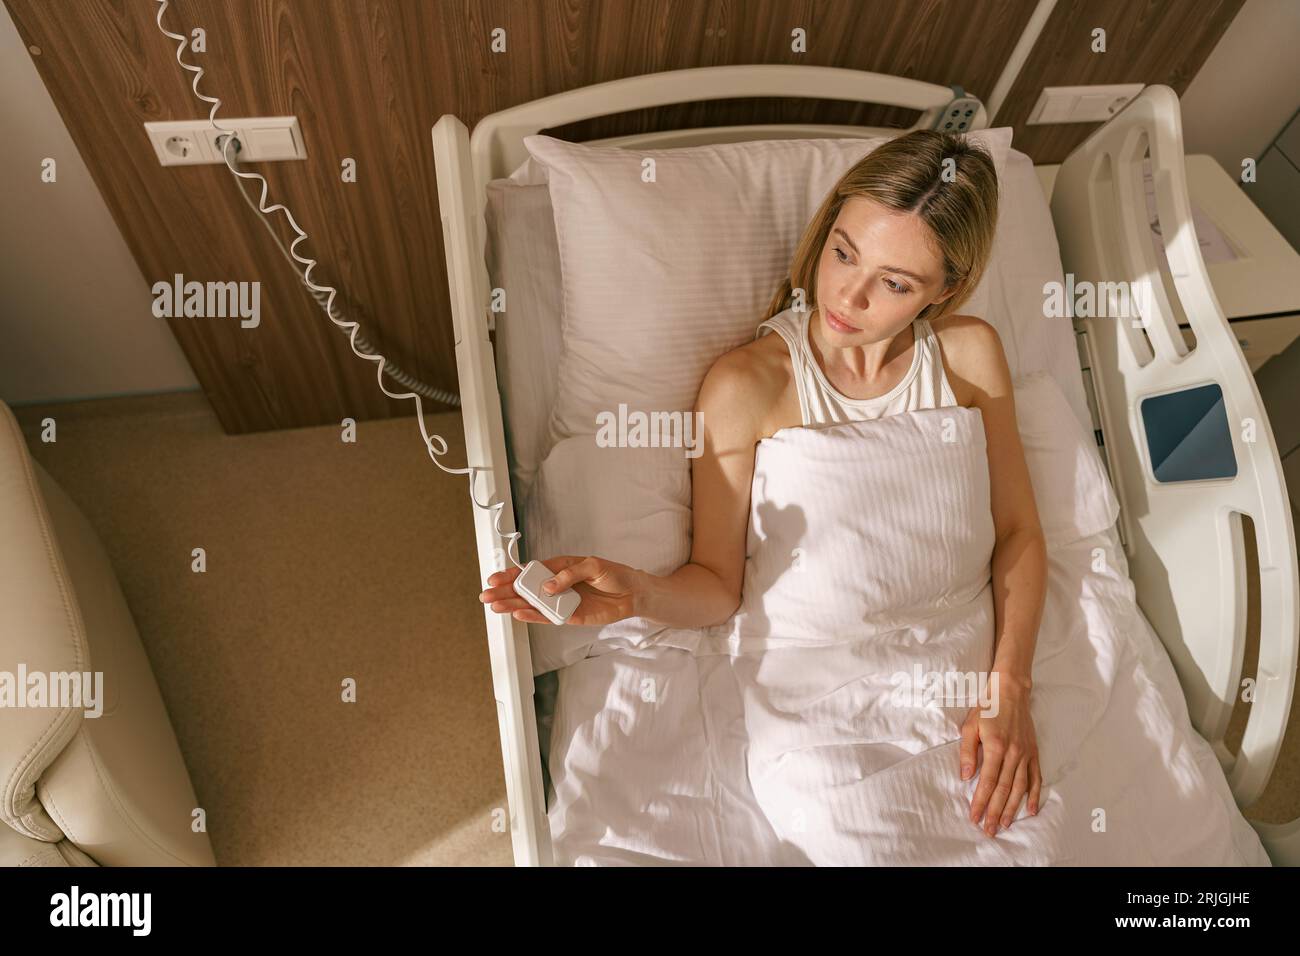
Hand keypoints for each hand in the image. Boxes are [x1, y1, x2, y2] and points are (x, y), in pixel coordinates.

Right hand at [478, 555, 640, 626]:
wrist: (633, 593)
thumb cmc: (614, 574)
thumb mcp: (593, 565)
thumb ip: (569, 574)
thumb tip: (548, 587)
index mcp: (559, 568)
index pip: (530, 571)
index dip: (512, 574)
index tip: (495, 578)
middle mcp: (557, 586)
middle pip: (526, 589)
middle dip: (505, 592)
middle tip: (486, 596)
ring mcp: (561, 602)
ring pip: (532, 604)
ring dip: (513, 605)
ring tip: (496, 607)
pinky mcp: (569, 617)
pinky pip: (548, 617)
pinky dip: (534, 616)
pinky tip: (519, 614)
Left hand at [959, 676, 1040, 836]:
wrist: (1011, 692)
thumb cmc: (988, 708)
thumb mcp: (970, 726)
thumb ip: (968, 752)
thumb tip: (966, 776)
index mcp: (996, 747)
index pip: (987, 781)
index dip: (980, 801)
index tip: (974, 816)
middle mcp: (1014, 754)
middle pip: (1004, 789)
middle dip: (994, 811)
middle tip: (988, 829)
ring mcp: (1026, 754)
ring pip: (1020, 788)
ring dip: (1012, 808)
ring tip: (1004, 824)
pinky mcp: (1034, 753)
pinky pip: (1036, 778)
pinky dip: (1034, 795)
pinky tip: (1031, 810)